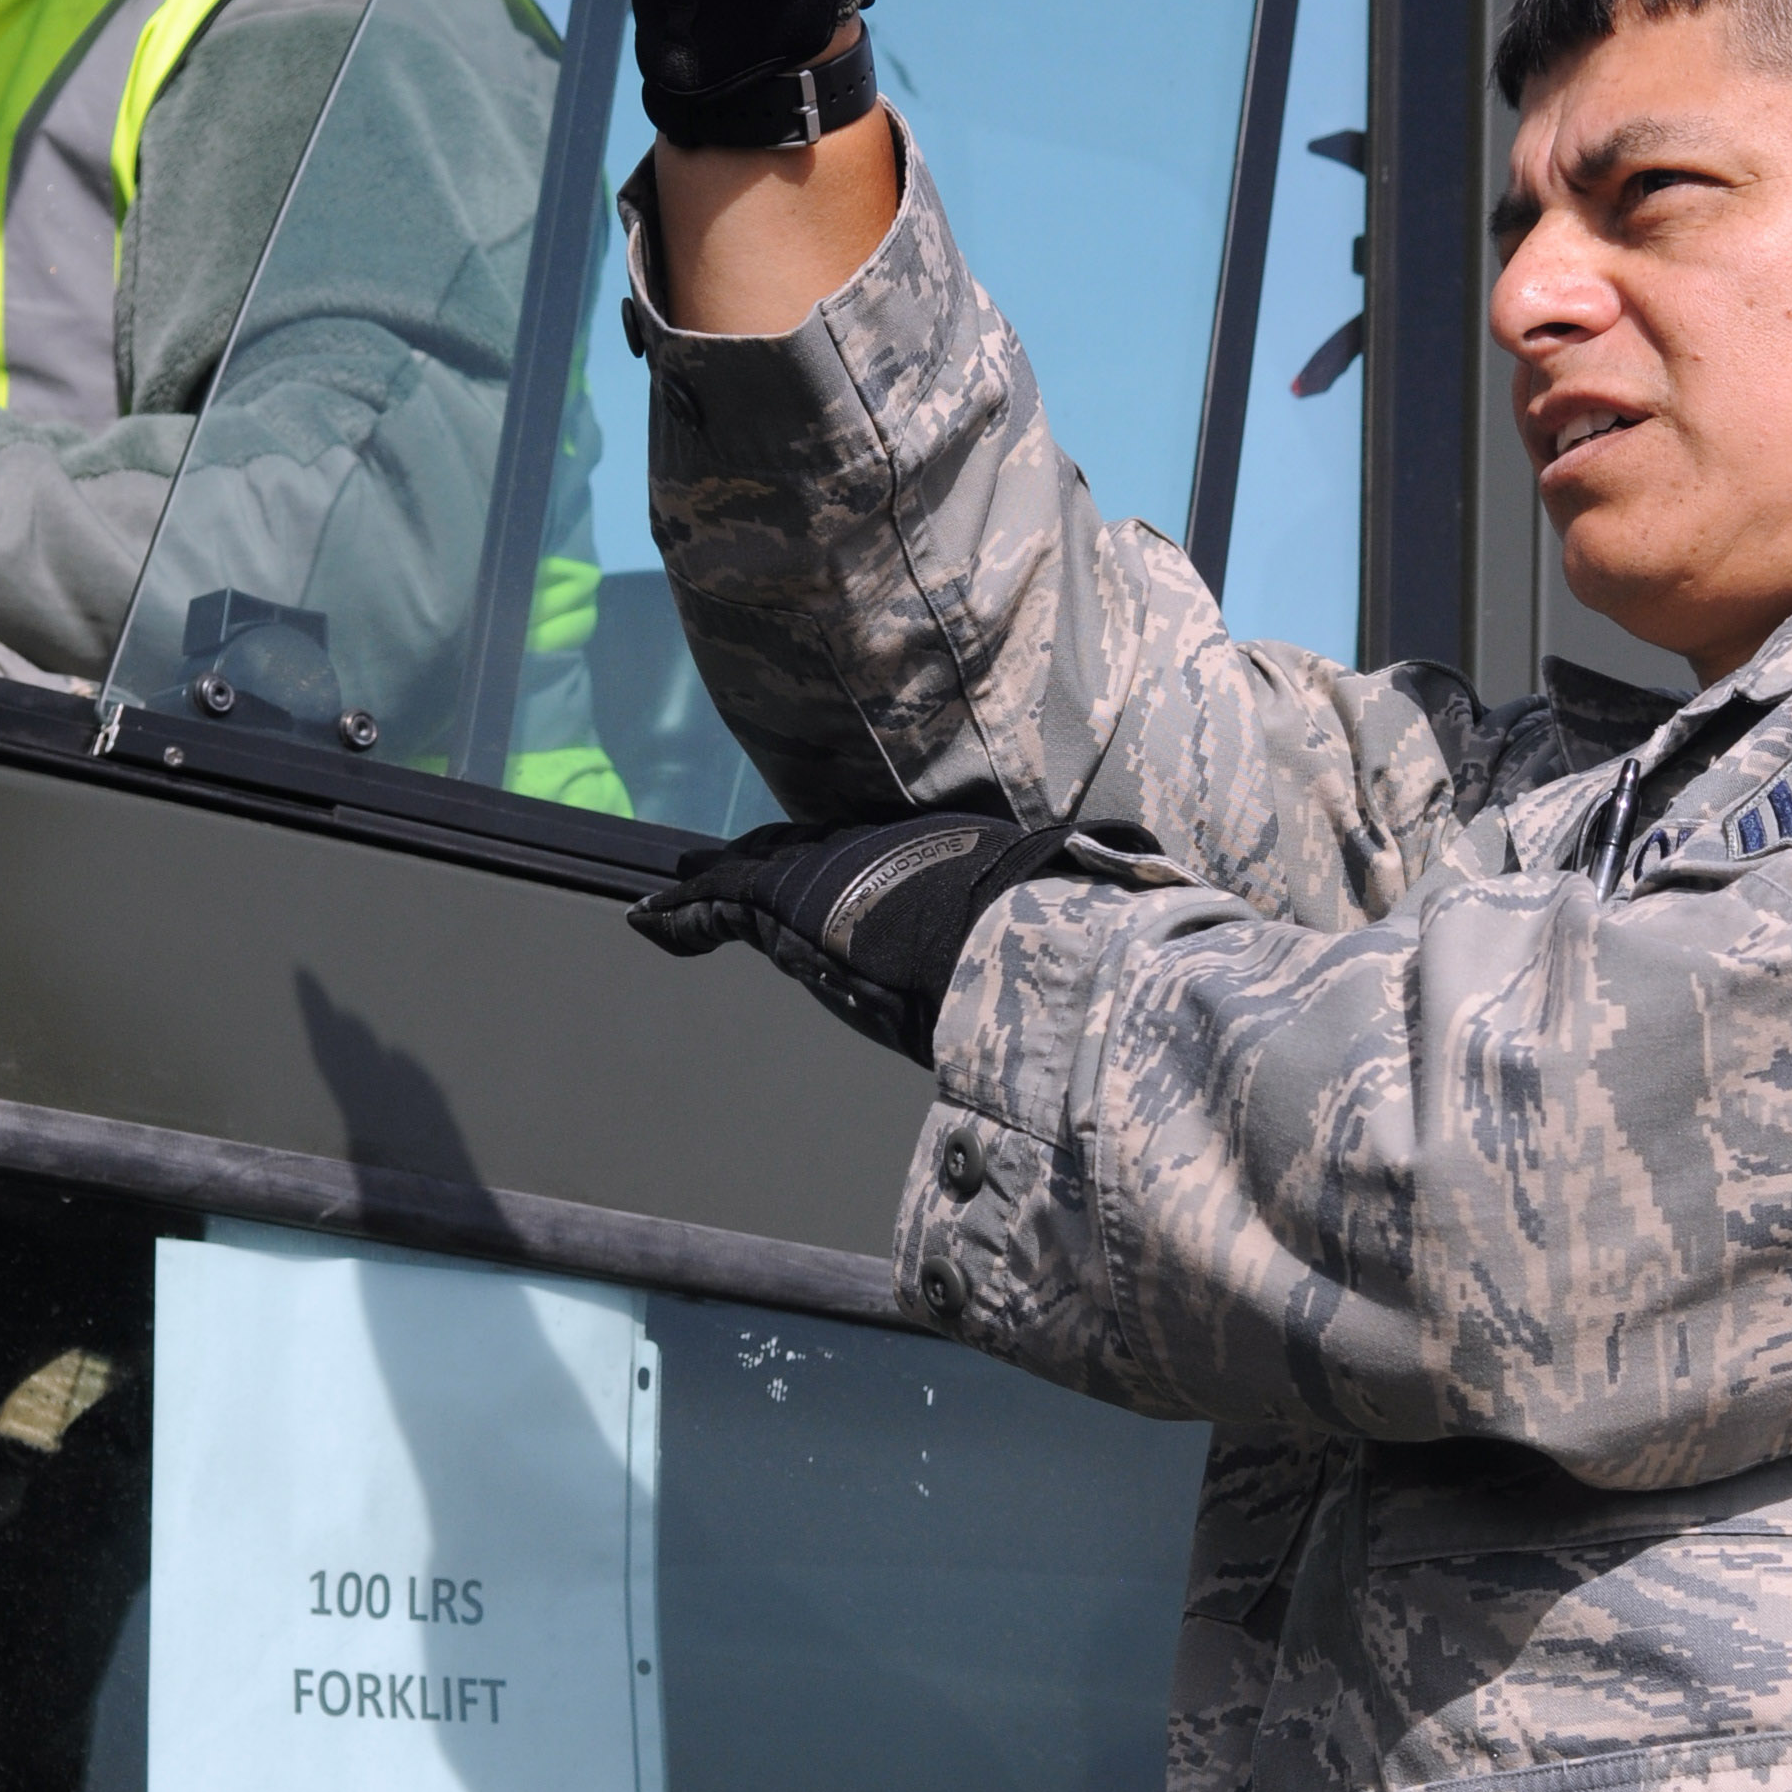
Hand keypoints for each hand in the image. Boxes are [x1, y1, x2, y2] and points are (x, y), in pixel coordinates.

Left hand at [629, 808, 1167, 1064]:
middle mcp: (868, 860)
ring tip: (673, 888)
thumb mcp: (1049, 922)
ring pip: (753, 876)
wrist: (1010, 933)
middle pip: (798, 858)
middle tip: (717, 867)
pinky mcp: (781, 903)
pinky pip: (714, 905)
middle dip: (758, 862)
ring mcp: (823, 880)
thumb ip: (1075, 905)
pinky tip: (641, 920)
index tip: (805, 862)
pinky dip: (675, 914)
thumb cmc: (1040, 929)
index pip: (862, 859)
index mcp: (920, 864)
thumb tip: (1150, 905)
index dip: (827, 860)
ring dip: (712, 885)